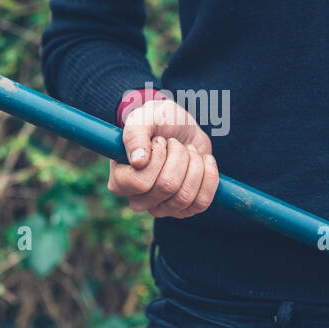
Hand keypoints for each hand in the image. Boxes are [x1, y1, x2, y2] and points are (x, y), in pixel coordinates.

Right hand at [108, 98, 218, 217]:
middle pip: (167, 187)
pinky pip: (202, 202)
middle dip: (178, 156)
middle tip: (174, 143)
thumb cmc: (159, 122)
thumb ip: (135, 134)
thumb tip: (137, 161)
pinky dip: (208, 175)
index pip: (140, 182)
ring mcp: (161, 208)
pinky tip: (203, 160)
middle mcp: (138, 200)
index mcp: (120, 180)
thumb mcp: (145, 117)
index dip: (157, 158)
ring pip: (185, 196)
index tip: (159, 140)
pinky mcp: (184, 210)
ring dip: (193, 164)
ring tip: (188, 150)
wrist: (184, 128)